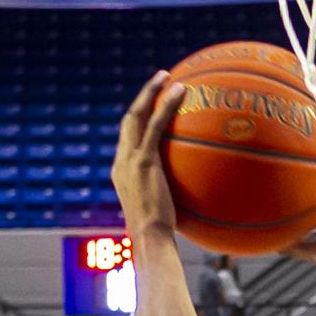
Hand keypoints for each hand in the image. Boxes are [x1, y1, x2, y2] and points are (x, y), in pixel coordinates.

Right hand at [111, 72, 187, 239]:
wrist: (149, 239)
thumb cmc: (159, 236)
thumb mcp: (163, 214)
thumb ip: (170, 199)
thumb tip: (194, 201)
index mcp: (121, 172)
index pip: (127, 140)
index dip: (138, 121)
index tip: (152, 109)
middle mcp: (121, 161)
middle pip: (128, 121)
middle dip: (142, 98)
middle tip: (159, 81)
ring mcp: (129, 159)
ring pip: (136, 115)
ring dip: (150, 92)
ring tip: (167, 76)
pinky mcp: (143, 160)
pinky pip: (155, 124)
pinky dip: (165, 104)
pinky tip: (181, 91)